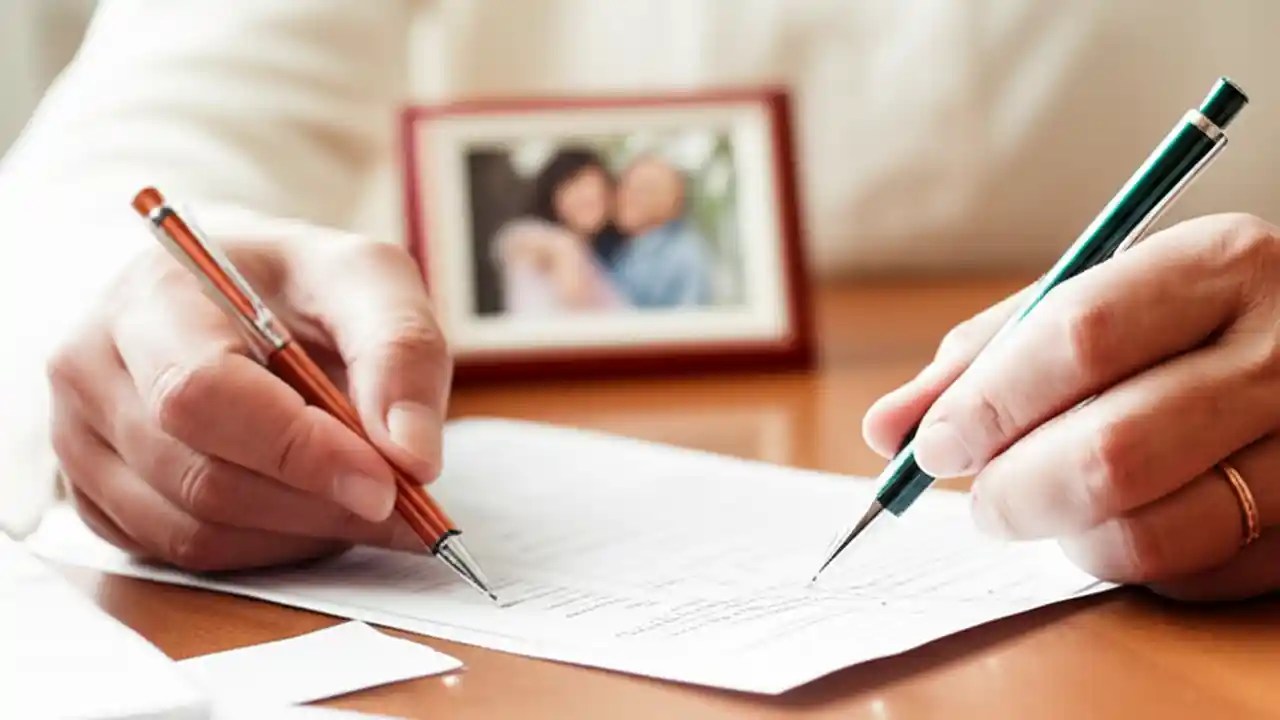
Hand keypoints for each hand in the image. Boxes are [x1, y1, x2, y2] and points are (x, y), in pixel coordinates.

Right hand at [48, 226, 450, 570]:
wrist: (235, 296)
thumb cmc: (300, 285)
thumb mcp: (369, 279)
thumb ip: (401, 352)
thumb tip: (413, 458)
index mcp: (152, 295)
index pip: (202, 394)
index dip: (299, 451)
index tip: (388, 482)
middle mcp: (91, 368)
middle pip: (202, 476)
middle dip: (317, 501)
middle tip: (400, 503)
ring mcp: (78, 440)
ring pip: (195, 530)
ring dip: (300, 532)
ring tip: (359, 495)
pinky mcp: (95, 497)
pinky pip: (184, 557)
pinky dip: (267, 548)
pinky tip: (308, 507)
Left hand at [863, 213, 1279, 600]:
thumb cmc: (1181, 324)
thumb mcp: (1096, 302)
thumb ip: (990, 357)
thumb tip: (887, 430)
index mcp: (1218, 265)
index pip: (1081, 337)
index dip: (989, 402)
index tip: (934, 443)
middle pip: (1111, 450)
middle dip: (1012, 490)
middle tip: (981, 499)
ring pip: (1150, 532)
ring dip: (1063, 536)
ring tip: (1044, 508)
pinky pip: (1192, 576)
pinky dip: (1128, 562)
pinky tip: (1117, 521)